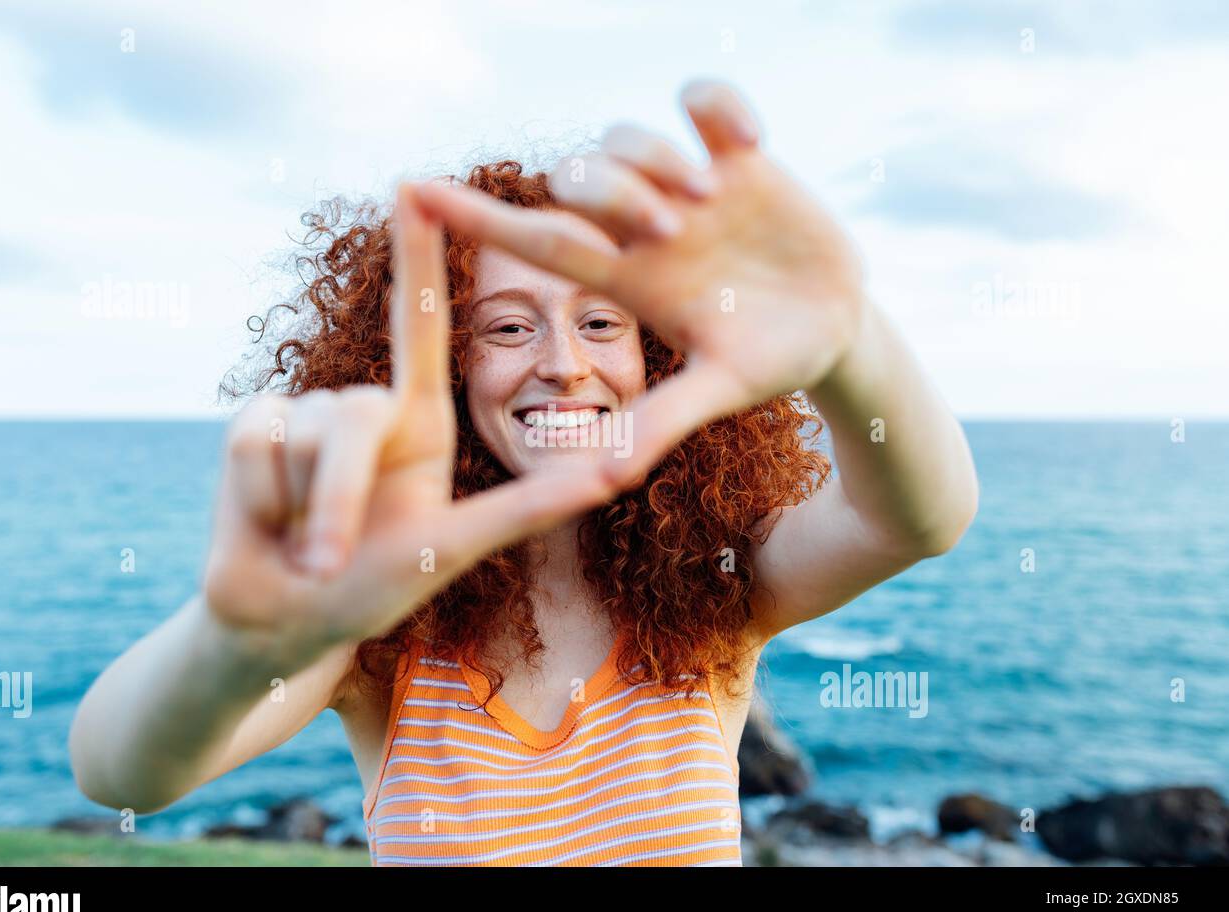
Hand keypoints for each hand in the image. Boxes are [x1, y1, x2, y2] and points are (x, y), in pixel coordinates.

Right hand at [202, 185, 620, 663]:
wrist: (286, 621)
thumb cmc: (374, 587)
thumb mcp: (453, 551)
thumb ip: (524, 509)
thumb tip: (610, 474)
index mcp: (419, 421)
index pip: (419, 331)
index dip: (417, 262)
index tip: (416, 190)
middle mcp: (364, 408)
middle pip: (356, 414)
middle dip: (337, 496)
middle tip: (324, 566)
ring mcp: (303, 414)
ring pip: (304, 435)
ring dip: (304, 513)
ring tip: (308, 552)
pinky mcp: (249, 427)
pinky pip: (255, 442)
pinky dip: (263, 501)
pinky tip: (268, 525)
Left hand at [414, 79, 864, 484]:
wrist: (833, 327)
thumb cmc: (768, 363)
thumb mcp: (720, 390)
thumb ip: (662, 422)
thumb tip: (606, 477)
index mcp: (626, 279)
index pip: (538, 241)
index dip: (476, 219)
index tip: (413, 191)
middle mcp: (644, 226)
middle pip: (580, 178)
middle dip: (610, 191)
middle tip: (672, 230)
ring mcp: (688, 186)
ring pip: (629, 136)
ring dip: (658, 160)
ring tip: (710, 199)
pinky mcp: (740, 156)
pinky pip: (705, 99)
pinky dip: (718, 103)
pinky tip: (746, 136)